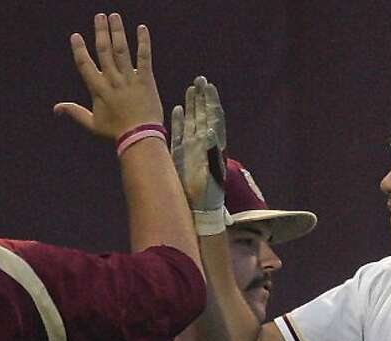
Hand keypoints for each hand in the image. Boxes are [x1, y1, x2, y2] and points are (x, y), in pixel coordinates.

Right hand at [56, 13, 162, 140]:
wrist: (139, 137)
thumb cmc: (115, 131)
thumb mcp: (92, 123)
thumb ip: (75, 112)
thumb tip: (56, 108)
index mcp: (98, 89)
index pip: (85, 64)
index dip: (79, 49)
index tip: (76, 36)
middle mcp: (112, 80)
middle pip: (104, 50)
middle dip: (100, 31)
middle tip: (99, 16)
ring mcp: (129, 78)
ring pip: (121, 49)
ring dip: (117, 31)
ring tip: (114, 16)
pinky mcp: (145, 79)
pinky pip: (144, 56)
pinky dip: (143, 42)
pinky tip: (141, 28)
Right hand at [170, 76, 226, 211]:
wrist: (198, 209)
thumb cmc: (208, 193)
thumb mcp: (212, 171)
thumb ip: (211, 151)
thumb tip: (210, 130)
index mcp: (213, 145)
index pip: (213, 117)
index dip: (211, 101)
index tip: (209, 86)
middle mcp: (203, 143)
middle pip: (203, 115)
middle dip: (202, 97)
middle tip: (200, 79)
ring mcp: (191, 148)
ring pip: (192, 121)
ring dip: (192, 105)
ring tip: (191, 88)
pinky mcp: (180, 155)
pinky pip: (179, 133)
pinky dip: (178, 121)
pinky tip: (177, 109)